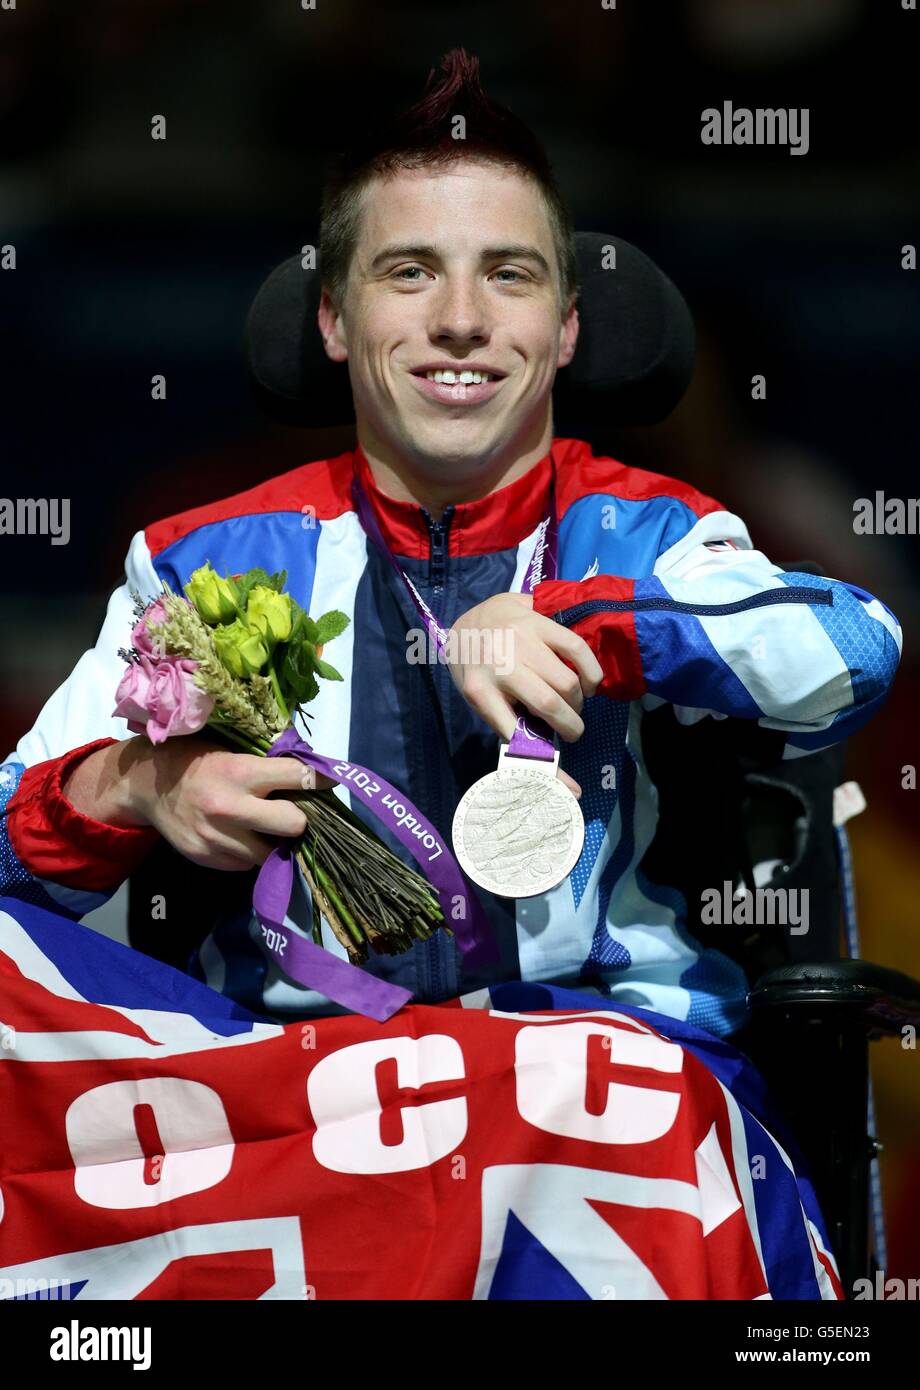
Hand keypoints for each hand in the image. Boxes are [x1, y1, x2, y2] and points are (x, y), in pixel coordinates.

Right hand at [67, 734, 335, 871]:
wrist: (146, 785)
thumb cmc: (196, 761)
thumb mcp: (230, 751)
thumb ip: (265, 767)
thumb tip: (312, 777)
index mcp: (240, 772)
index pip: (298, 777)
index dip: (319, 780)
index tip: (328, 782)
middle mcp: (230, 807)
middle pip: (293, 825)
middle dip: (299, 820)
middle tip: (295, 813)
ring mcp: (218, 838)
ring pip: (271, 853)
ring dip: (274, 842)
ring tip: (266, 828)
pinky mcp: (208, 858)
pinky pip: (246, 864)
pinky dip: (249, 853)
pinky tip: (241, 836)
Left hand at [446, 592, 604, 798]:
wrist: (469, 621)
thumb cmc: (477, 670)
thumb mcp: (481, 701)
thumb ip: (509, 725)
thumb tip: (543, 766)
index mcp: (480, 693)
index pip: (515, 737)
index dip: (546, 767)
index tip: (571, 789)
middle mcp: (500, 666)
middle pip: (549, 705)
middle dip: (571, 727)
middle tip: (572, 732)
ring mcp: (521, 641)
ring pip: (567, 682)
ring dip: (578, 702)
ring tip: (572, 705)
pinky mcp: (539, 622)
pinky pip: (578, 650)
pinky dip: (591, 674)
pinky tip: (587, 684)